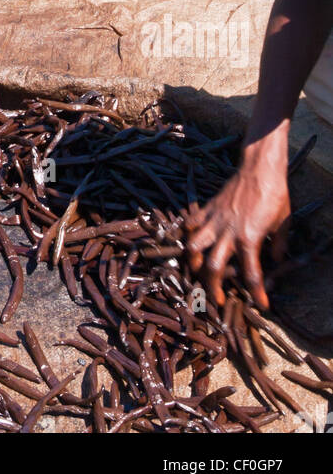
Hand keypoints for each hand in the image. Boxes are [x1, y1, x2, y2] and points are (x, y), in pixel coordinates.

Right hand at [187, 139, 290, 309]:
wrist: (260, 168)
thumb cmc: (275, 194)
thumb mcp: (284, 223)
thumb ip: (279, 245)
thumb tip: (277, 260)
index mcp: (250, 239)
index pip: (252, 275)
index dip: (257, 293)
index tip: (262, 305)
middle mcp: (228, 232)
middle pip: (213, 266)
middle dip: (212, 287)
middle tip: (217, 298)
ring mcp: (215, 219)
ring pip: (194, 246)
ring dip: (194, 262)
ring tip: (197, 271)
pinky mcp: (208, 208)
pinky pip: (192, 223)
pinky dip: (189, 233)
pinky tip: (192, 240)